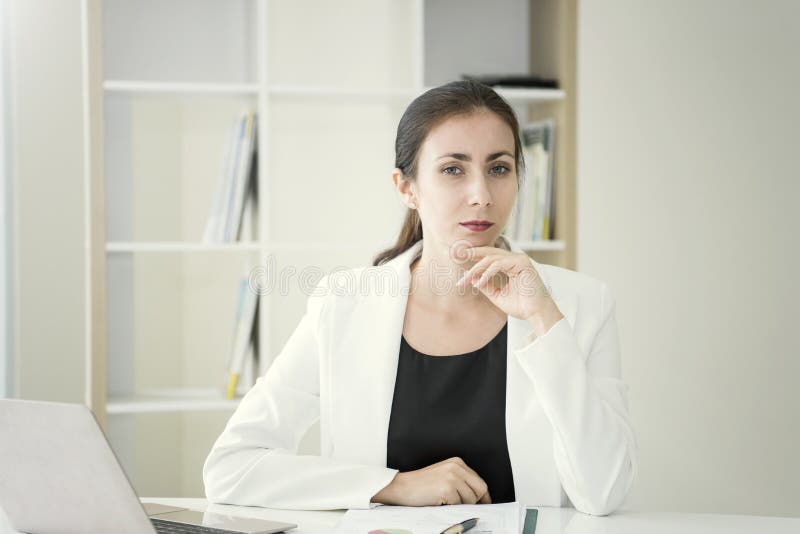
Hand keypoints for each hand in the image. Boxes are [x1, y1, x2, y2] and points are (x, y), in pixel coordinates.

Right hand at [371, 457, 491, 505]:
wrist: (402, 487)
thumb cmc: (421, 485)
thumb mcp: (444, 476)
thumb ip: (461, 481)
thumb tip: (479, 497)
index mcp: (457, 462)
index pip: (479, 481)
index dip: (483, 496)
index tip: (483, 504)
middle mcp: (456, 467)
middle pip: (480, 489)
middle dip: (475, 501)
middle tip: (465, 507)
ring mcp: (452, 477)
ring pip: (471, 499)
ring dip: (460, 505)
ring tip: (445, 501)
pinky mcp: (447, 488)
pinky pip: (459, 505)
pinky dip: (451, 507)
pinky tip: (440, 502)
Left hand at [455, 245, 562, 335]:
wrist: (537, 314)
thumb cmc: (521, 306)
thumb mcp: (498, 295)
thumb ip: (486, 285)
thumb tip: (472, 278)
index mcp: (511, 264)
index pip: (490, 256)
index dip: (475, 257)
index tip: (459, 259)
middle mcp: (516, 259)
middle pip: (489, 253)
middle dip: (472, 254)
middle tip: (456, 255)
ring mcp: (520, 260)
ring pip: (491, 259)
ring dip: (476, 269)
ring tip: (466, 280)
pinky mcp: (523, 264)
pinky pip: (499, 264)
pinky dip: (487, 273)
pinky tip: (480, 282)